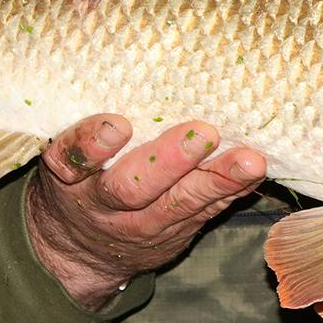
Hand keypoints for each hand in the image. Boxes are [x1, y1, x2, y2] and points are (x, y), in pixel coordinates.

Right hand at [25, 115, 265, 309]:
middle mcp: (104, 204)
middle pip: (131, 188)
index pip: (71, 161)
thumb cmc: (81, 179)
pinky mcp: (173, 235)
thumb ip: (88, 130)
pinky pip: (205, 213)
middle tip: (204, 133)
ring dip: (216, 180)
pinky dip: (231, 191)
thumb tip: (141, 71)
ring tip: (249, 160)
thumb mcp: (67, 159)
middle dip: (169, 161)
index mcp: (70, 178)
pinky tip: (254, 171)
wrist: (81, 252)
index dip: (91, 145)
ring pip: (178, 205)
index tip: (118, 125)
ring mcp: (140, 225)